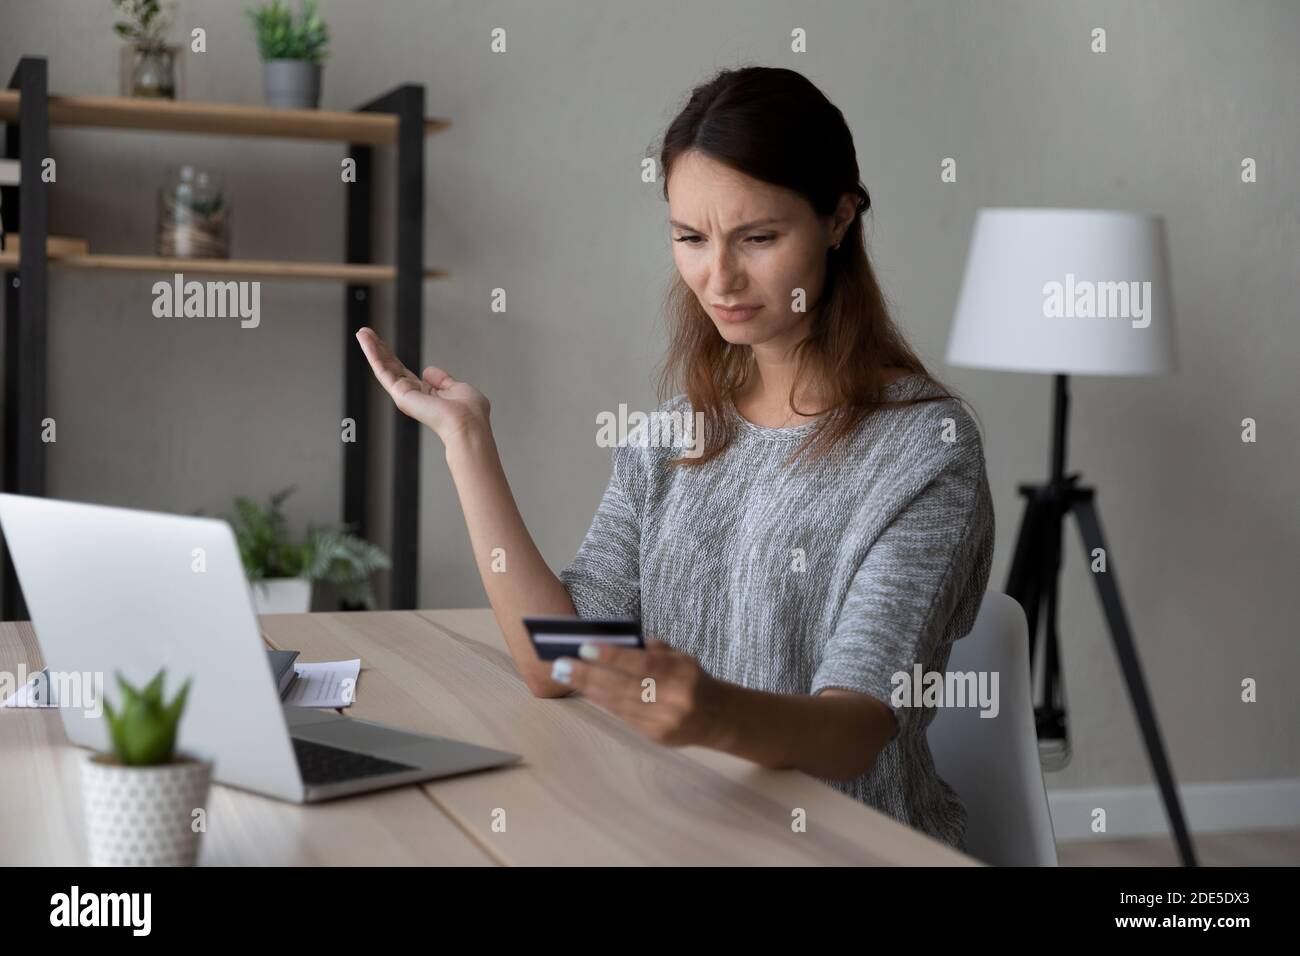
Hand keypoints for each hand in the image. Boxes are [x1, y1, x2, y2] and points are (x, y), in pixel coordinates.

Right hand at [354, 326, 489, 447]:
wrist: (468, 424)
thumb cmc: (470, 413)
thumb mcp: (458, 388)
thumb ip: (443, 380)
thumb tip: (427, 370)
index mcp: (427, 394)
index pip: (404, 372)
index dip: (393, 357)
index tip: (383, 344)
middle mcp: (413, 396)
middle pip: (391, 367)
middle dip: (378, 349)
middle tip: (365, 333)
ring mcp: (405, 396)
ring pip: (384, 368)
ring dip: (371, 349)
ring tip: (361, 332)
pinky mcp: (400, 394)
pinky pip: (383, 371)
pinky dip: (373, 355)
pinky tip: (365, 341)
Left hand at [551, 638, 730, 747]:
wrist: (719, 716)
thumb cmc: (692, 678)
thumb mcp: (681, 656)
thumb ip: (651, 648)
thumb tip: (611, 642)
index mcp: (682, 673)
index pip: (642, 663)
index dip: (612, 656)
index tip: (584, 647)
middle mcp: (675, 699)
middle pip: (624, 686)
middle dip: (589, 674)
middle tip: (561, 664)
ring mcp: (665, 721)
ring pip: (619, 703)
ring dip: (589, 688)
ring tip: (566, 674)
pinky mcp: (657, 737)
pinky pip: (623, 717)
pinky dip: (603, 701)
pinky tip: (587, 689)